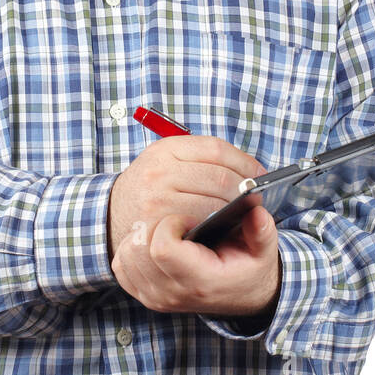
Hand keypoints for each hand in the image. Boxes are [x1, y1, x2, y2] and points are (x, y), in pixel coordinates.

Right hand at [107, 134, 265, 259]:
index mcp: (166, 148)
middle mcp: (160, 171)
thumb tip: (252, 171)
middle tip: (257, 197)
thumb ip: (202, 159)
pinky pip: (200, 224)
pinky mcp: (158, 226)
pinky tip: (223, 225)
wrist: (114, 214)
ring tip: (244, 211)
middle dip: (245, 189)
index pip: (217, 150)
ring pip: (214, 203)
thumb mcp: (168, 160)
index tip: (259, 174)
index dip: (245, 162)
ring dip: (235, 209)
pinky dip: (218, 225)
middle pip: (221, 178)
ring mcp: (158, 199)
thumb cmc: (151, 187)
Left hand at [110, 202, 281, 318]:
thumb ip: (261, 231)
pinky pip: (120, 266)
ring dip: (140, 236)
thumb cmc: (249, 268)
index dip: (170, 225)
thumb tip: (256, 212)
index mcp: (200, 281)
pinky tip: (153, 243)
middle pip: (138, 249)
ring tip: (166, 231)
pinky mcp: (144, 295)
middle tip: (176, 223)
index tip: (188, 219)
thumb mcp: (263, 250)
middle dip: (153, 226)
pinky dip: (131, 249)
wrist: (241, 296)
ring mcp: (155, 297)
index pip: (162, 248)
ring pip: (125, 255)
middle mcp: (173, 294)